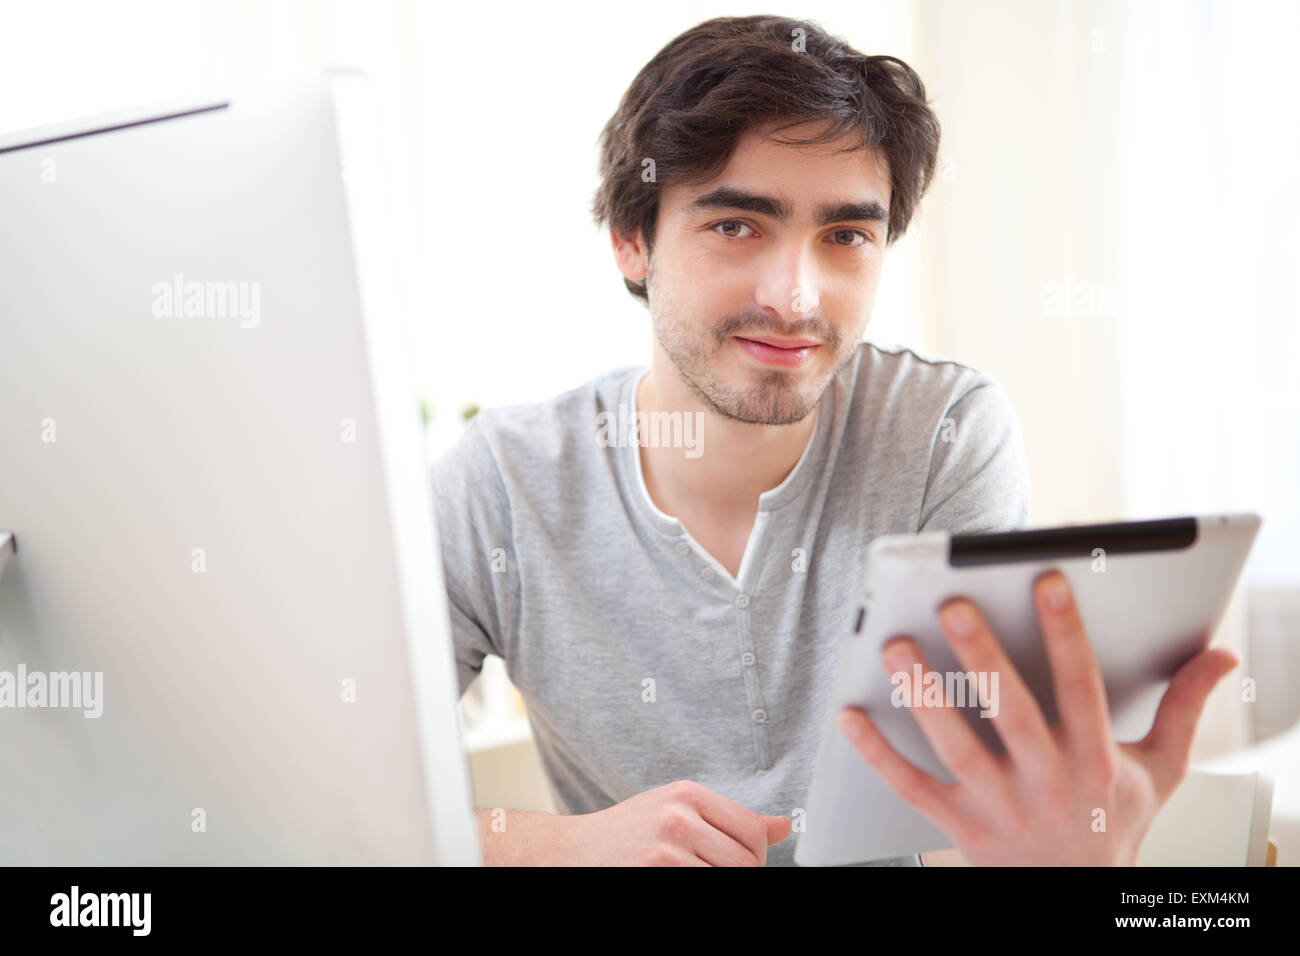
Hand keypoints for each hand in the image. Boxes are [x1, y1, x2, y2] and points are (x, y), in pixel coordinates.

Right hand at [483, 780, 791, 865]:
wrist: (569, 854)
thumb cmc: (626, 835)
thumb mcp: (675, 812)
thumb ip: (728, 819)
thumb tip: (784, 826)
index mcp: (687, 794)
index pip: (752, 832)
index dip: (755, 858)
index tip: (740, 866)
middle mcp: (678, 817)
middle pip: (745, 863)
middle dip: (740, 877)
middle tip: (713, 874)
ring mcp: (665, 850)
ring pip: (727, 878)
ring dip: (719, 885)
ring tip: (693, 875)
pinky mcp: (654, 874)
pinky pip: (701, 889)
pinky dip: (697, 889)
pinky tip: (676, 881)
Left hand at [838, 570, 1237, 865]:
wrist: (1080, 895)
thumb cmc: (1114, 820)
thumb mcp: (1161, 768)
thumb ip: (1184, 707)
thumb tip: (1221, 654)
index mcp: (1096, 760)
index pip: (1082, 688)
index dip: (1066, 634)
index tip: (1047, 581)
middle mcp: (1048, 783)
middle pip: (1012, 714)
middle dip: (982, 657)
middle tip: (951, 603)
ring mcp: (999, 807)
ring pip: (956, 748)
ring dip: (924, 698)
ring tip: (895, 647)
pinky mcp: (959, 826)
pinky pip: (912, 788)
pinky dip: (877, 754)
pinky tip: (850, 714)